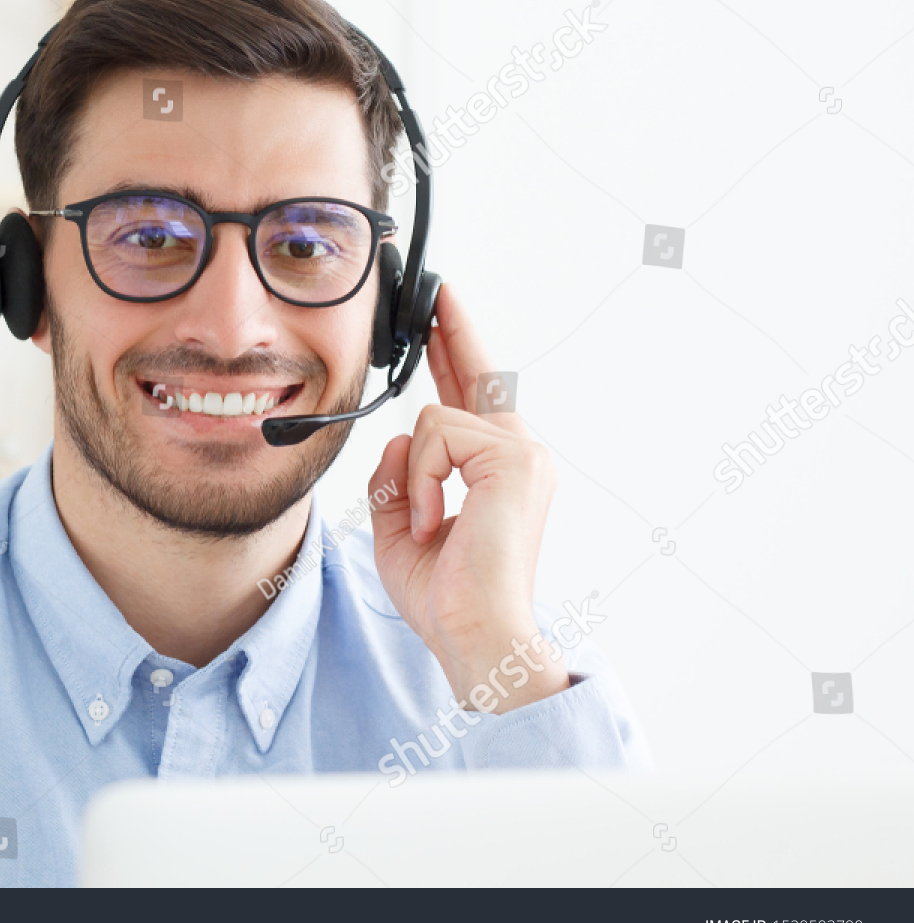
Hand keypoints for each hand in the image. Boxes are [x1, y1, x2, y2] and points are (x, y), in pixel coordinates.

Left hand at [368, 283, 564, 712]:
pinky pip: (435, 436)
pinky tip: (434, 521)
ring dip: (411, 478)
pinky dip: (419, 482)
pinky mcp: (515, 459)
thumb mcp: (401, 527)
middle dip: (451, 332)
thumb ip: (398, 476)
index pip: (473, 399)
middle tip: (437, 288)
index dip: (456, 352)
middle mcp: (521, 454)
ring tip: (426, 524)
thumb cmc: (446, 595)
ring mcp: (524, 454)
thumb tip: (400, 435)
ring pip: (434, 418)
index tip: (444, 314)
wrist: (475, 634)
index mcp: (498, 471)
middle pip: (476, 376)